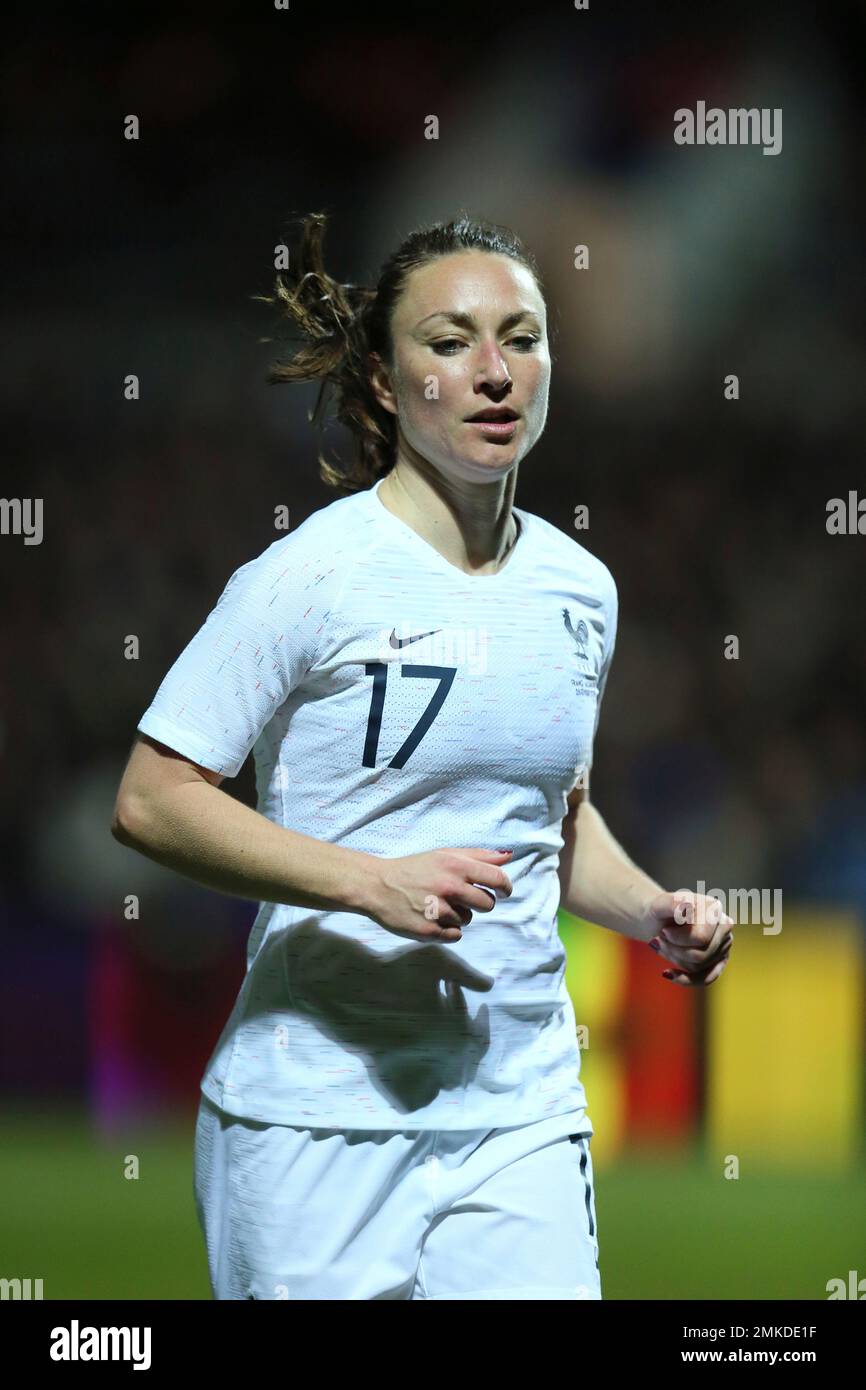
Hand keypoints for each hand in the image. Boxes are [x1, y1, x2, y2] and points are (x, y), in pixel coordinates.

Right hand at [365, 848, 513, 943]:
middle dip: (480, 903)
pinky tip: (432, 918)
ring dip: (458, 915)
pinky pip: (455, 935)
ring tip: (437, 905)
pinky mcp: (428, 931)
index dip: (505, 887)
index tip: (502, 892)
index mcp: (455, 866)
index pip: (497, 879)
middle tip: (463, 899)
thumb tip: (507, 857)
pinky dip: (447, 930)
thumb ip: (477, 856)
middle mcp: (449, 887)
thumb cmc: (413, 869)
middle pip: (487, 904)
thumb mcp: (443, 854)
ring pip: (468, 920)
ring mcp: (438, 910)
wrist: (377, 886)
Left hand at [643, 890, 733, 985]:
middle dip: (673, 950)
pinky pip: (706, 978)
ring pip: (699, 966)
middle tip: (658, 939)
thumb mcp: (660, 904)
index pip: (701, 938)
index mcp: (714, 909)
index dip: (677, 939)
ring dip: (674, 959)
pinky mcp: (718, 961)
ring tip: (662, 945)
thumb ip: (672, 904)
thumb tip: (686, 906)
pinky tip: (667, 974)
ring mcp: (724, 945)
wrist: (659, 921)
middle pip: (700, 955)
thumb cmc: (660, 911)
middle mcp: (725, 927)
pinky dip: (685, 979)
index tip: (663, 931)